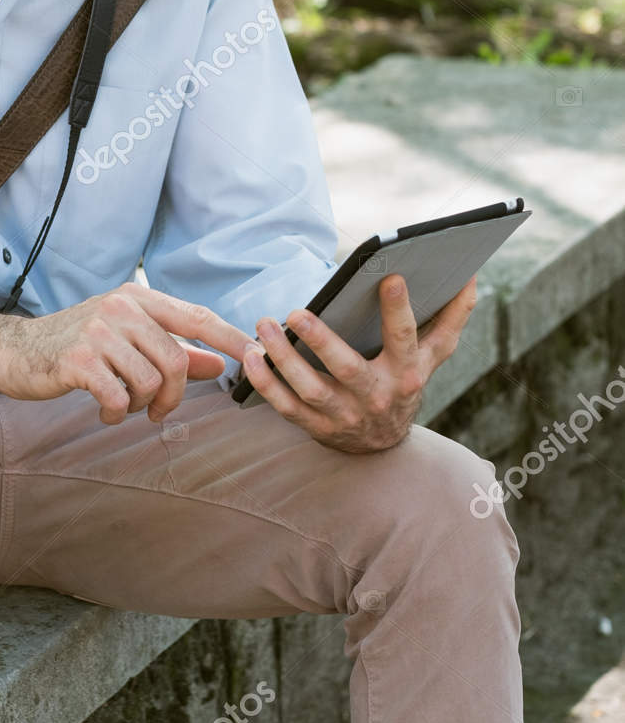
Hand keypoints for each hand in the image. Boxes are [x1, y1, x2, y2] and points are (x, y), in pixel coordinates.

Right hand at [0, 281, 257, 424]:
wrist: (16, 351)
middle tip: (156, 413)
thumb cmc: (78, 346)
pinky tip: (103, 412)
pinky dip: (115, 414)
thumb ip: (175, 351)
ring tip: (121, 407)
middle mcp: (122, 307)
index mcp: (139, 298)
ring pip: (149, 382)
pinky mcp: (79, 359)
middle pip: (175, 360)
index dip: (230, 337)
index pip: (196, 316)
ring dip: (140, 406)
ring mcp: (99, 331)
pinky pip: (118, 397)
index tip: (257, 354)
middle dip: (173, 397)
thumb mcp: (128, 340)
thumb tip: (221, 365)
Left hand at [240, 273, 477, 453]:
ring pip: (309, 388)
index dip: (399, 310)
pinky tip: (251, 356)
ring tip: (264, 326)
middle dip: (321, 341)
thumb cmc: (404, 384)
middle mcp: (375, 396)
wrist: (383, 445)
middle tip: (297, 313)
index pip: (404, 338)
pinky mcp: (315, 426)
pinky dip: (266, 382)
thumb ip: (452, 317)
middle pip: (347, 368)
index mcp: (406, 373)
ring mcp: (343, 415)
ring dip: (283, 358)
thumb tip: (472, 277)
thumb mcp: (432, 356)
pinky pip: (285, 406)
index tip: (391, 277)